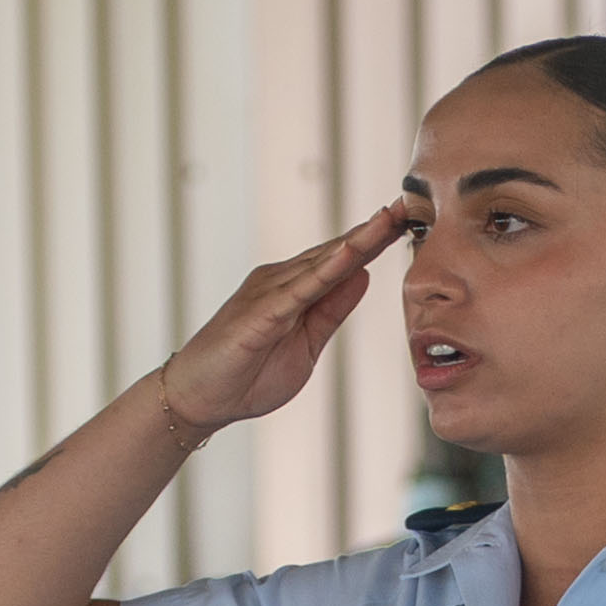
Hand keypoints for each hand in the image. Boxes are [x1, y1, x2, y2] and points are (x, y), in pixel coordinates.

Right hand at [155, 203, 417, 433]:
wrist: (199, 400)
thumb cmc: (247, 374)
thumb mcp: (308, 343)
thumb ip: (332, 310)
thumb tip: (363, 276)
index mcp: (295, 289)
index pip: (342, 260)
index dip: (374, 240)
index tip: (406, 220)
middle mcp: (280, 281)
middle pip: (335, 252)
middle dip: (372, 230)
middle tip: (406, 205)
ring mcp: (268, 294)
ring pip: (321, 263)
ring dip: (355, 242)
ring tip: (386, 220)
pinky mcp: (258, 314)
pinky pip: (297, 291)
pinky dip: (324, 272)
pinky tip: (347, 256)